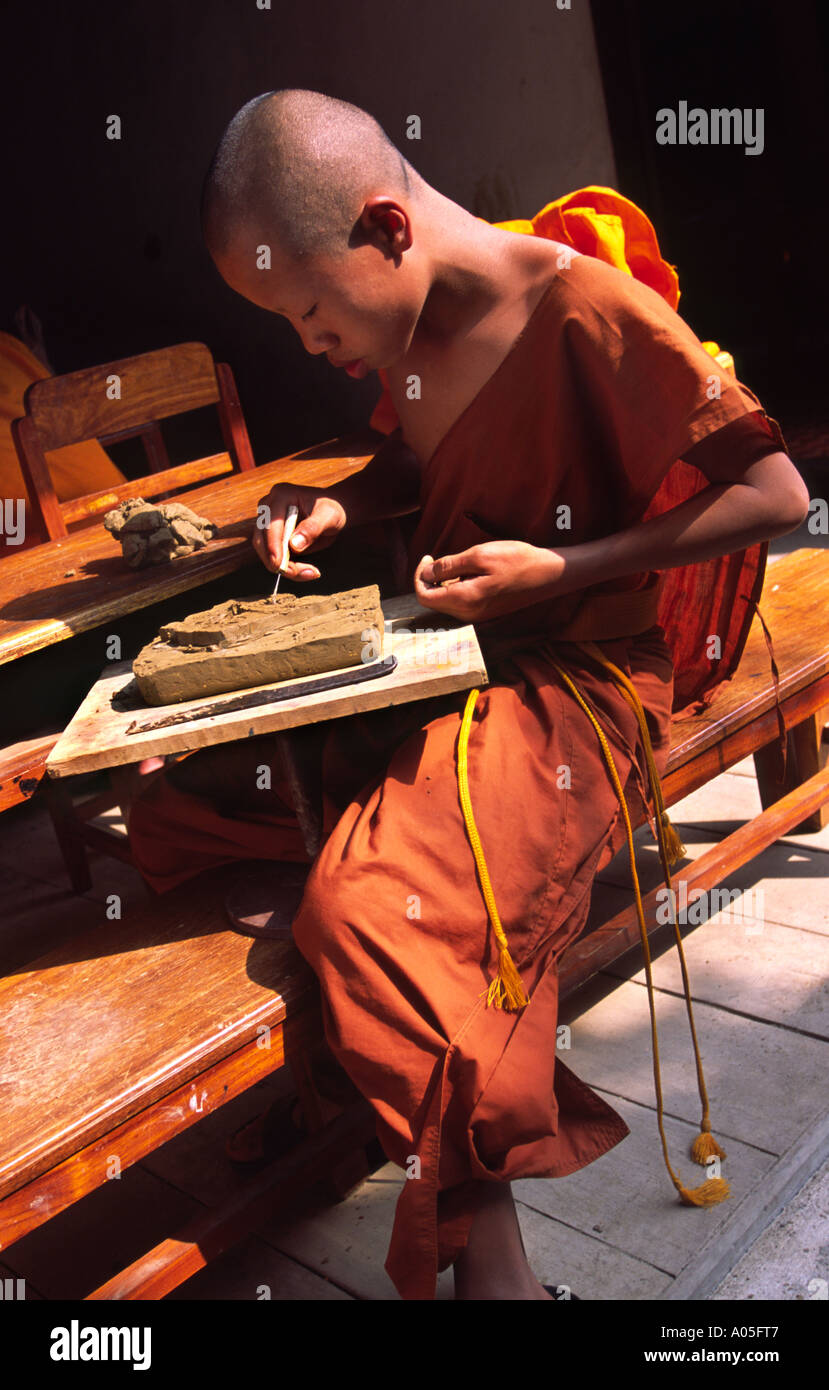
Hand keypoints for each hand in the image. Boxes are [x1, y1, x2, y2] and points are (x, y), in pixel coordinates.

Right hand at [253, 483, 346, 580]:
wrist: (331, 513)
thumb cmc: (331, 510)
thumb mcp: (329, 516)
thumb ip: (312, 528)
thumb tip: (293, 545)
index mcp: (281, 495)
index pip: (271, 524)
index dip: (273, 545)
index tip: (279, 564)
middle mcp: (269, 507)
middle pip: (261, 539)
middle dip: (276, 560)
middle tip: (298, 574)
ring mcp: (267, 521)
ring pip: (264, 550)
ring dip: (282, 566)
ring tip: (308, 573)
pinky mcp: (270, 536)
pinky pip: (272, 555)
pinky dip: (286, 566)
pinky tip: (306, 571)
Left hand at [413, 541, 566, 620]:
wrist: (548, 574)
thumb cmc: (517, 560)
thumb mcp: (481, 554)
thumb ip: (450, 565)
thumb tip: (427, 573)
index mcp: (465, 599)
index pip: (424, 596)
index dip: (419, 576)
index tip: (428, 558)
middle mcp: (469, 613)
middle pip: (433, 601)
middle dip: (431, 579)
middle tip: (439, 558)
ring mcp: (478, 616)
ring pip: (447, 602)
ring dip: (445, 583)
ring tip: (462, 564)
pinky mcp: (485, 613)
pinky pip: (460, 602)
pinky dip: (457, 587)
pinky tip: (473, 574)